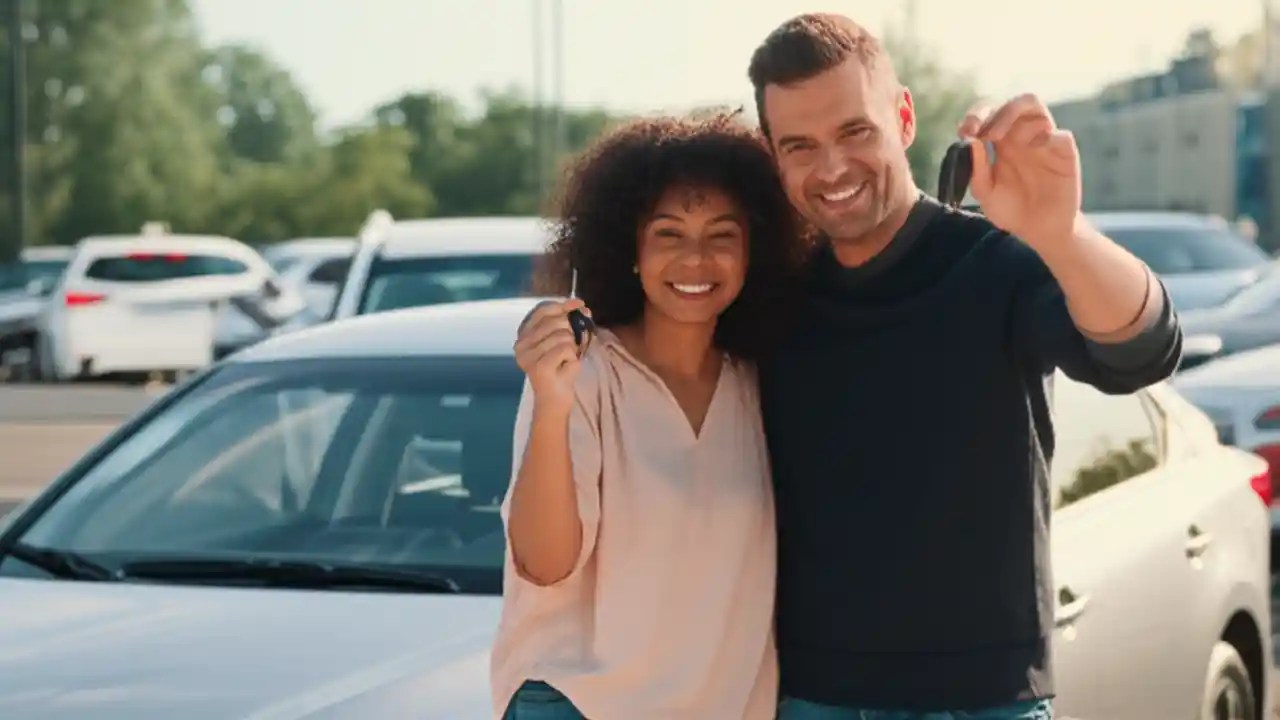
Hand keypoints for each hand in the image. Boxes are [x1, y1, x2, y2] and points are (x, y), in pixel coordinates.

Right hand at [513, 298, 590, 410]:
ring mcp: (529, 356)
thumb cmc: (560, 370)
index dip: (562, 305)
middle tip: (571, 348)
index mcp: (524, 336)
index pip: (542, 311)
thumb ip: (570, 323)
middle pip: (555, 321)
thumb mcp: (564, 342)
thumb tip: (582, 308)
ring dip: (572, 349)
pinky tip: (564, 368)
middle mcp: (521, 344)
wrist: (555, 401)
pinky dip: (572, 358)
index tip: (579, 304)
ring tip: (564, 362)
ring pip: (563, 335)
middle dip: (571, 332)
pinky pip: (566, 349)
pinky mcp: (539, 367)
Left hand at [957, 93, 1082, 249]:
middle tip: (982, 133)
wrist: (1040, 232)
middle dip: (995, 111)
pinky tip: (1031, 152)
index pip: (991, 113)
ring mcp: (1045, 142)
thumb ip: (977, 170)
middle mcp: (1024, 136)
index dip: (977, 115)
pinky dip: (1044, 138)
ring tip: (997, 139)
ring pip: (1035, 107)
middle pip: (1015, 102)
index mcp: (1003, 141)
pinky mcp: (1065, 155)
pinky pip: (1060, 135)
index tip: (965, 131)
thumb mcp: (986, 194)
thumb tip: (969, 142)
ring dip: (1013, 116)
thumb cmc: (1012, 210)